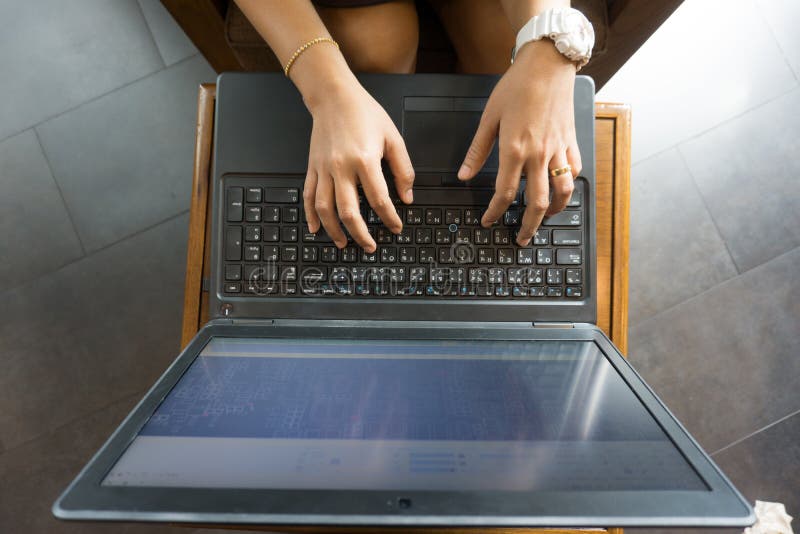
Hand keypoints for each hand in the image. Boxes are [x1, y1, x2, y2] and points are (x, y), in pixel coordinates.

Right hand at [304, 78, 414, 251]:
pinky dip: (310, 215)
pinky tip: (316, 229)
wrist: (334, 96)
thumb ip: (402, 169)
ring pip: (325, 209)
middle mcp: (341, 168)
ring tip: (344, 244)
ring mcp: (323, 169)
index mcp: (365, 160)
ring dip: (334, 231)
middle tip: (370, 246)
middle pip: (349, 212)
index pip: (379, 199)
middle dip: (361, 234)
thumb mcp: (393, 138)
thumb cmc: (364, 113)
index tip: (396, 227)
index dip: (390, 218)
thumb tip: (407, 196)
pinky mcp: (312, 167)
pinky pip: (309, 196)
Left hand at [457, 40, 581, 245]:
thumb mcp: (489, 117)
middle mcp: (539, 155)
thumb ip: (477, 150)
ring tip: (544, 221)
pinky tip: (561, 191)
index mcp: (515, 150)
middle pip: (537, 202)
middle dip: (528, 226)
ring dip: (554, 212)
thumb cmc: (518, 86)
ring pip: (562, 193)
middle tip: (521, 239)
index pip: (504, 193)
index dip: (494, 212)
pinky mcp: (571, 142)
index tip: (488, 221)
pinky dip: (569, 186)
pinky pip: (574, 172)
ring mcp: (559, 150)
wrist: (548, 64)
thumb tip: (463, 174)